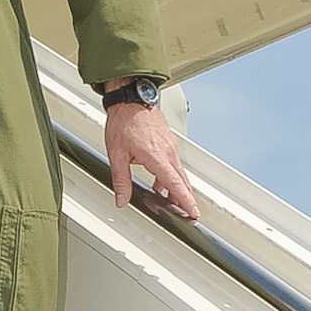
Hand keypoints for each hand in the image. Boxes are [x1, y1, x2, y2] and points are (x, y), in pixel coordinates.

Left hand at [105, 100, 197, 219]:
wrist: (130, 98)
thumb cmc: (123, 121)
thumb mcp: (116, 154)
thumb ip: (121, 179)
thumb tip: (122, 199)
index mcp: (156, 157)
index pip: (175, 184)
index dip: (185, 201)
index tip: (194, 213)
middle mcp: (168, 151)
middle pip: (181, 181)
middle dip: (184, 198)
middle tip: (185, 212)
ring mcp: (170, 145)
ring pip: (177, 171)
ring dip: (175, 186)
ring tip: (169, 200)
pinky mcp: (167, 141)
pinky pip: (173, 162)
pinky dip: (170, 174)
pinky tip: (159, 181)